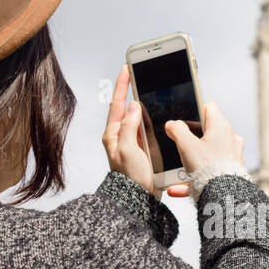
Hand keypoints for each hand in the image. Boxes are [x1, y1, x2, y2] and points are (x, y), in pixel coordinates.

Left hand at [103, 65, 167, 196]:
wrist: (138, 200)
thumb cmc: (130, 179)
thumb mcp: (128, 151)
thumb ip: (129, 127)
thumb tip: (133, 106)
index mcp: (113, 135)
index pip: (117, 104)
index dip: (122, 85)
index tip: (126, 68)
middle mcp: (120, 136)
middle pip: (126, 106)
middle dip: (131, 88)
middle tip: (137, 72)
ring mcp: (131, 141)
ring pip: (136, 115)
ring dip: (142, 101)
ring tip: (146, 85)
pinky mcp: (141, 148)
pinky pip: (145, 127)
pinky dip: (150, 116)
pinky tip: (156, 111)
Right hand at [164, 103, 244, 197]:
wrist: (223, 196)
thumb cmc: (207, 168)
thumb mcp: (186, 145)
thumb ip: (177, 131)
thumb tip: (172, 124)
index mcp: (221, 127)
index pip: (209, 108)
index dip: (195, 111)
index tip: (185, 121)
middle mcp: (230, 140)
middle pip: (209, 132)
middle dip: (193, 139)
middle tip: (180, 145)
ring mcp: (232, 156)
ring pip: (209, 155)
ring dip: (193, 161)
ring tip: (178, 169)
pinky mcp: (231, 173)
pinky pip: (210, 173)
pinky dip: (195, 179)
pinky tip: (176, 188)